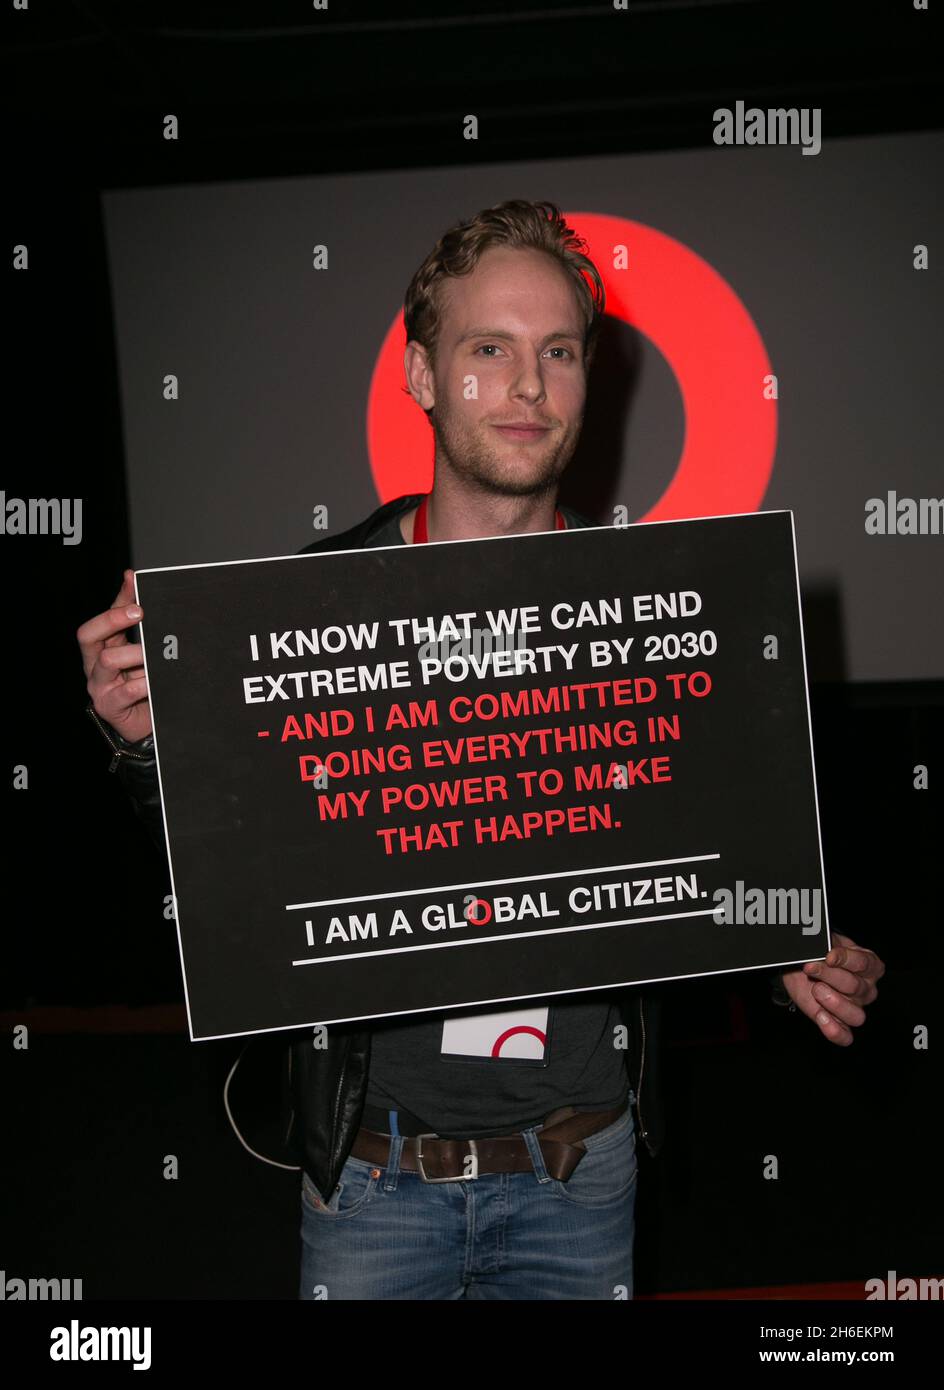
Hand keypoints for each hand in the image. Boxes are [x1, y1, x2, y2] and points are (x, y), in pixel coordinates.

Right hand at [77, 568, 151, 743]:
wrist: (147, 723)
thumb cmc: (143, 684)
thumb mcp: (141, 653)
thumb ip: (138, 624)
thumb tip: (135, 581)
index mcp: (102, 647)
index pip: (102, 618)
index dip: (117, 601)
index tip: (134, 584)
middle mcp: (94, 665)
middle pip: (88, 635)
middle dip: (113, 620)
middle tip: (140, 614)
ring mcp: (98, 686)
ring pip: (107, 660)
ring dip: (136, 654)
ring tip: (156, 655)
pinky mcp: (108, 706)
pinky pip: (123, 691)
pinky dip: (142, 683)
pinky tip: (155, 680)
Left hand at [781, 933, 884, 1045]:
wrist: (799, 968)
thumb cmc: (818, 954)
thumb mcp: (823, 944)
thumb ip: (826, 944)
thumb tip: (823, 947)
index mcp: (869, 966)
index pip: (864, 964)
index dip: (846, 960)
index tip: (829, 956)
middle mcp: (866, 989)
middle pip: (855, 987)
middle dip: (829, 976)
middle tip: (811, 968)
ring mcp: (855, 1008)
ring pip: (856, 1015)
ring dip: (833, 1002)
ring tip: (816, 989)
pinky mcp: (839, 1024)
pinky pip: (845, 1036)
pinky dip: (833, 1030)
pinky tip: (821, 1016)